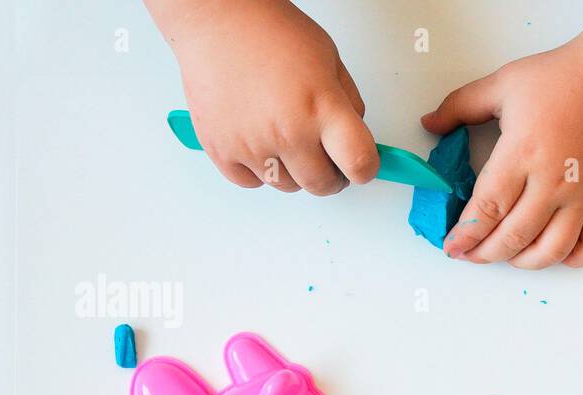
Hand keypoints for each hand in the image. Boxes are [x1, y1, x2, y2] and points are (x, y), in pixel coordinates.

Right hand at [157, 0, 377, 193]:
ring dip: (293, 171)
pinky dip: (258, 170)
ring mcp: (252, 145)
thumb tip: (354, 141)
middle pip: (322, 185)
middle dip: (330, 176)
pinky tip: (260, 142)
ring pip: (287, 186)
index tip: (360, 166)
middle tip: (325, 157)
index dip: (364, 168)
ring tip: (285, 137)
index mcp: (321, 108)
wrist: (217, 20)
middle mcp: (288, 131)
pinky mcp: (221, 150)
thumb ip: (349, 105)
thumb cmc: (270, 33)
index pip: (359, 163)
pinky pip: (251, 183)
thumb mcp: (330, 60)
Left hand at [421, 37, 582, 267]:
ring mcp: (581, 194)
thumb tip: (429, 124)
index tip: (452, 246)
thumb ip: (460, 106)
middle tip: (469, 255)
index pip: (489, 208)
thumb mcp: (501, 85)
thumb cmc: (558, 78)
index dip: (467, 234)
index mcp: (522, 152)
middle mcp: (552, 180)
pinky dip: (573, 259)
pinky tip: (553, 254)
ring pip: (551, 249)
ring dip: (523, 262)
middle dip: (486, 253)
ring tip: (506, 256)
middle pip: (514, 235)